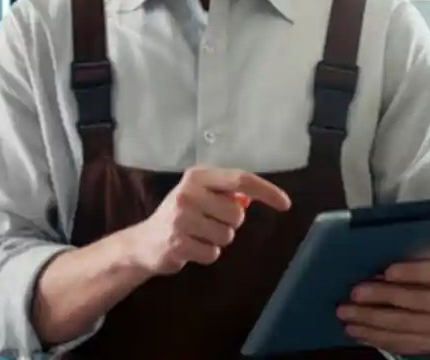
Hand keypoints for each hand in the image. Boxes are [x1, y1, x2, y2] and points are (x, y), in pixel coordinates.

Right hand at [126, 166, 290, 275]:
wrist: (143, 242)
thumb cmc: (180, 215)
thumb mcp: (200, 195)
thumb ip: (225, 192)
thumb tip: (257, 197)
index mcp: (197, 176)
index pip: (241, 179)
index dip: (267, 191)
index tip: (286, 204)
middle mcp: (188, 193)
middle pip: (237, 213)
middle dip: (230, 223)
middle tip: (209, 222)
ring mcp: (181, 219)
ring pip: (227, 236)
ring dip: (217, 240)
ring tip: (197, 235)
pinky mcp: (178, 243)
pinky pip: (213, 253)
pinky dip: (207, 254)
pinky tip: (190, 248)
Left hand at [337, 232, 429, 355]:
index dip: (412, 272)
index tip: (387, 271)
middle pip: (415, 302)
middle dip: (382, 297)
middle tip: (354, 293)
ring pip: (403, 326)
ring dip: (370, 320)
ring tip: (345, 313)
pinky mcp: (426, 346)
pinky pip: (399, 344)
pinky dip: (374, 337)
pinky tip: (355, 329)